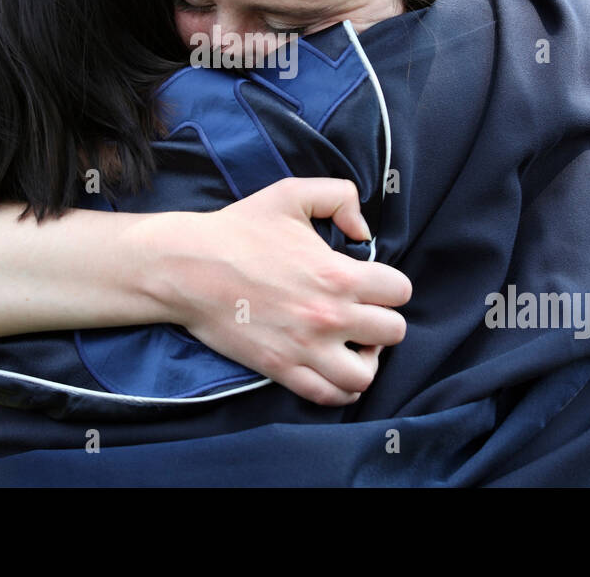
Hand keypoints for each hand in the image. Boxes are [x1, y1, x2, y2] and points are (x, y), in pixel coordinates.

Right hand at [147, 177, 411, 407]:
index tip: (370, 284)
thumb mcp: (292, 193)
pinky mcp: (282, 370)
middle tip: (360, 314)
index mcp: (338, 275)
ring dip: (366, 361)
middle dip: (382, 321)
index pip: (400, 292)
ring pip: (366, 375)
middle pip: (393, 333)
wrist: (189, 267)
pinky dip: (340, 390)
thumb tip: (362, 230)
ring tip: (351, 346)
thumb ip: (340, 197)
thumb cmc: (239, 229)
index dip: (389, 286)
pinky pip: (329, 396)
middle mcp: (330, 316)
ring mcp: (306, 348)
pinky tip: (332, 369)